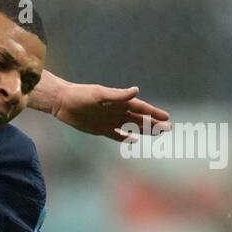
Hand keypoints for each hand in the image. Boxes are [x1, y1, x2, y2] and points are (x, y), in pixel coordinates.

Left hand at [53, 81, 169, 141]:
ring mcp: (109, 120)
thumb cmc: (80, 95)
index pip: (140, 108)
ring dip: (144, 130)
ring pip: (131, 127)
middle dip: (154, 123)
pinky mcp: (100, 129)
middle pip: (139, 119)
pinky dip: (125, 137)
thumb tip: (136, 91)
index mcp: (119, 101)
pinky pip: (116, 135)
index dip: (153, 113)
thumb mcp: (99, 94)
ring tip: (157, 133)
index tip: (166, 117)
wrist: (62, 102)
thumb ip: (118, 95)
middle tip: (168, 128)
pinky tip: (134, 140)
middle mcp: (117, 111)